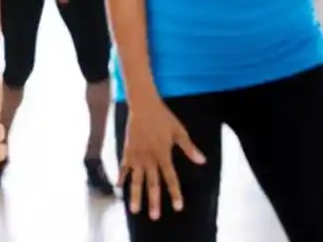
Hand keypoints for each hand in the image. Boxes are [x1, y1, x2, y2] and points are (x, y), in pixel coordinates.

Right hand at [118, 96, 205, 220]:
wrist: (143, 106)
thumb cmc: (163, 118)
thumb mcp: (179, 131)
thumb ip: (189, 148)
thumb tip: (202, 161)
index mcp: (163, 154)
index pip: (170, 178)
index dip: (175, 193)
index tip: (178, 207)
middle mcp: (149, 158)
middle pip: (152, 183)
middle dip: (154, 201)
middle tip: (154, 216)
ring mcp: (136, 155)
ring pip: (136, 180)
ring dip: (136, 195)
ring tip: (134, 210)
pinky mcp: (127, 151)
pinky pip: (124, 167)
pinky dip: (122, 177)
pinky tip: (120, 187)